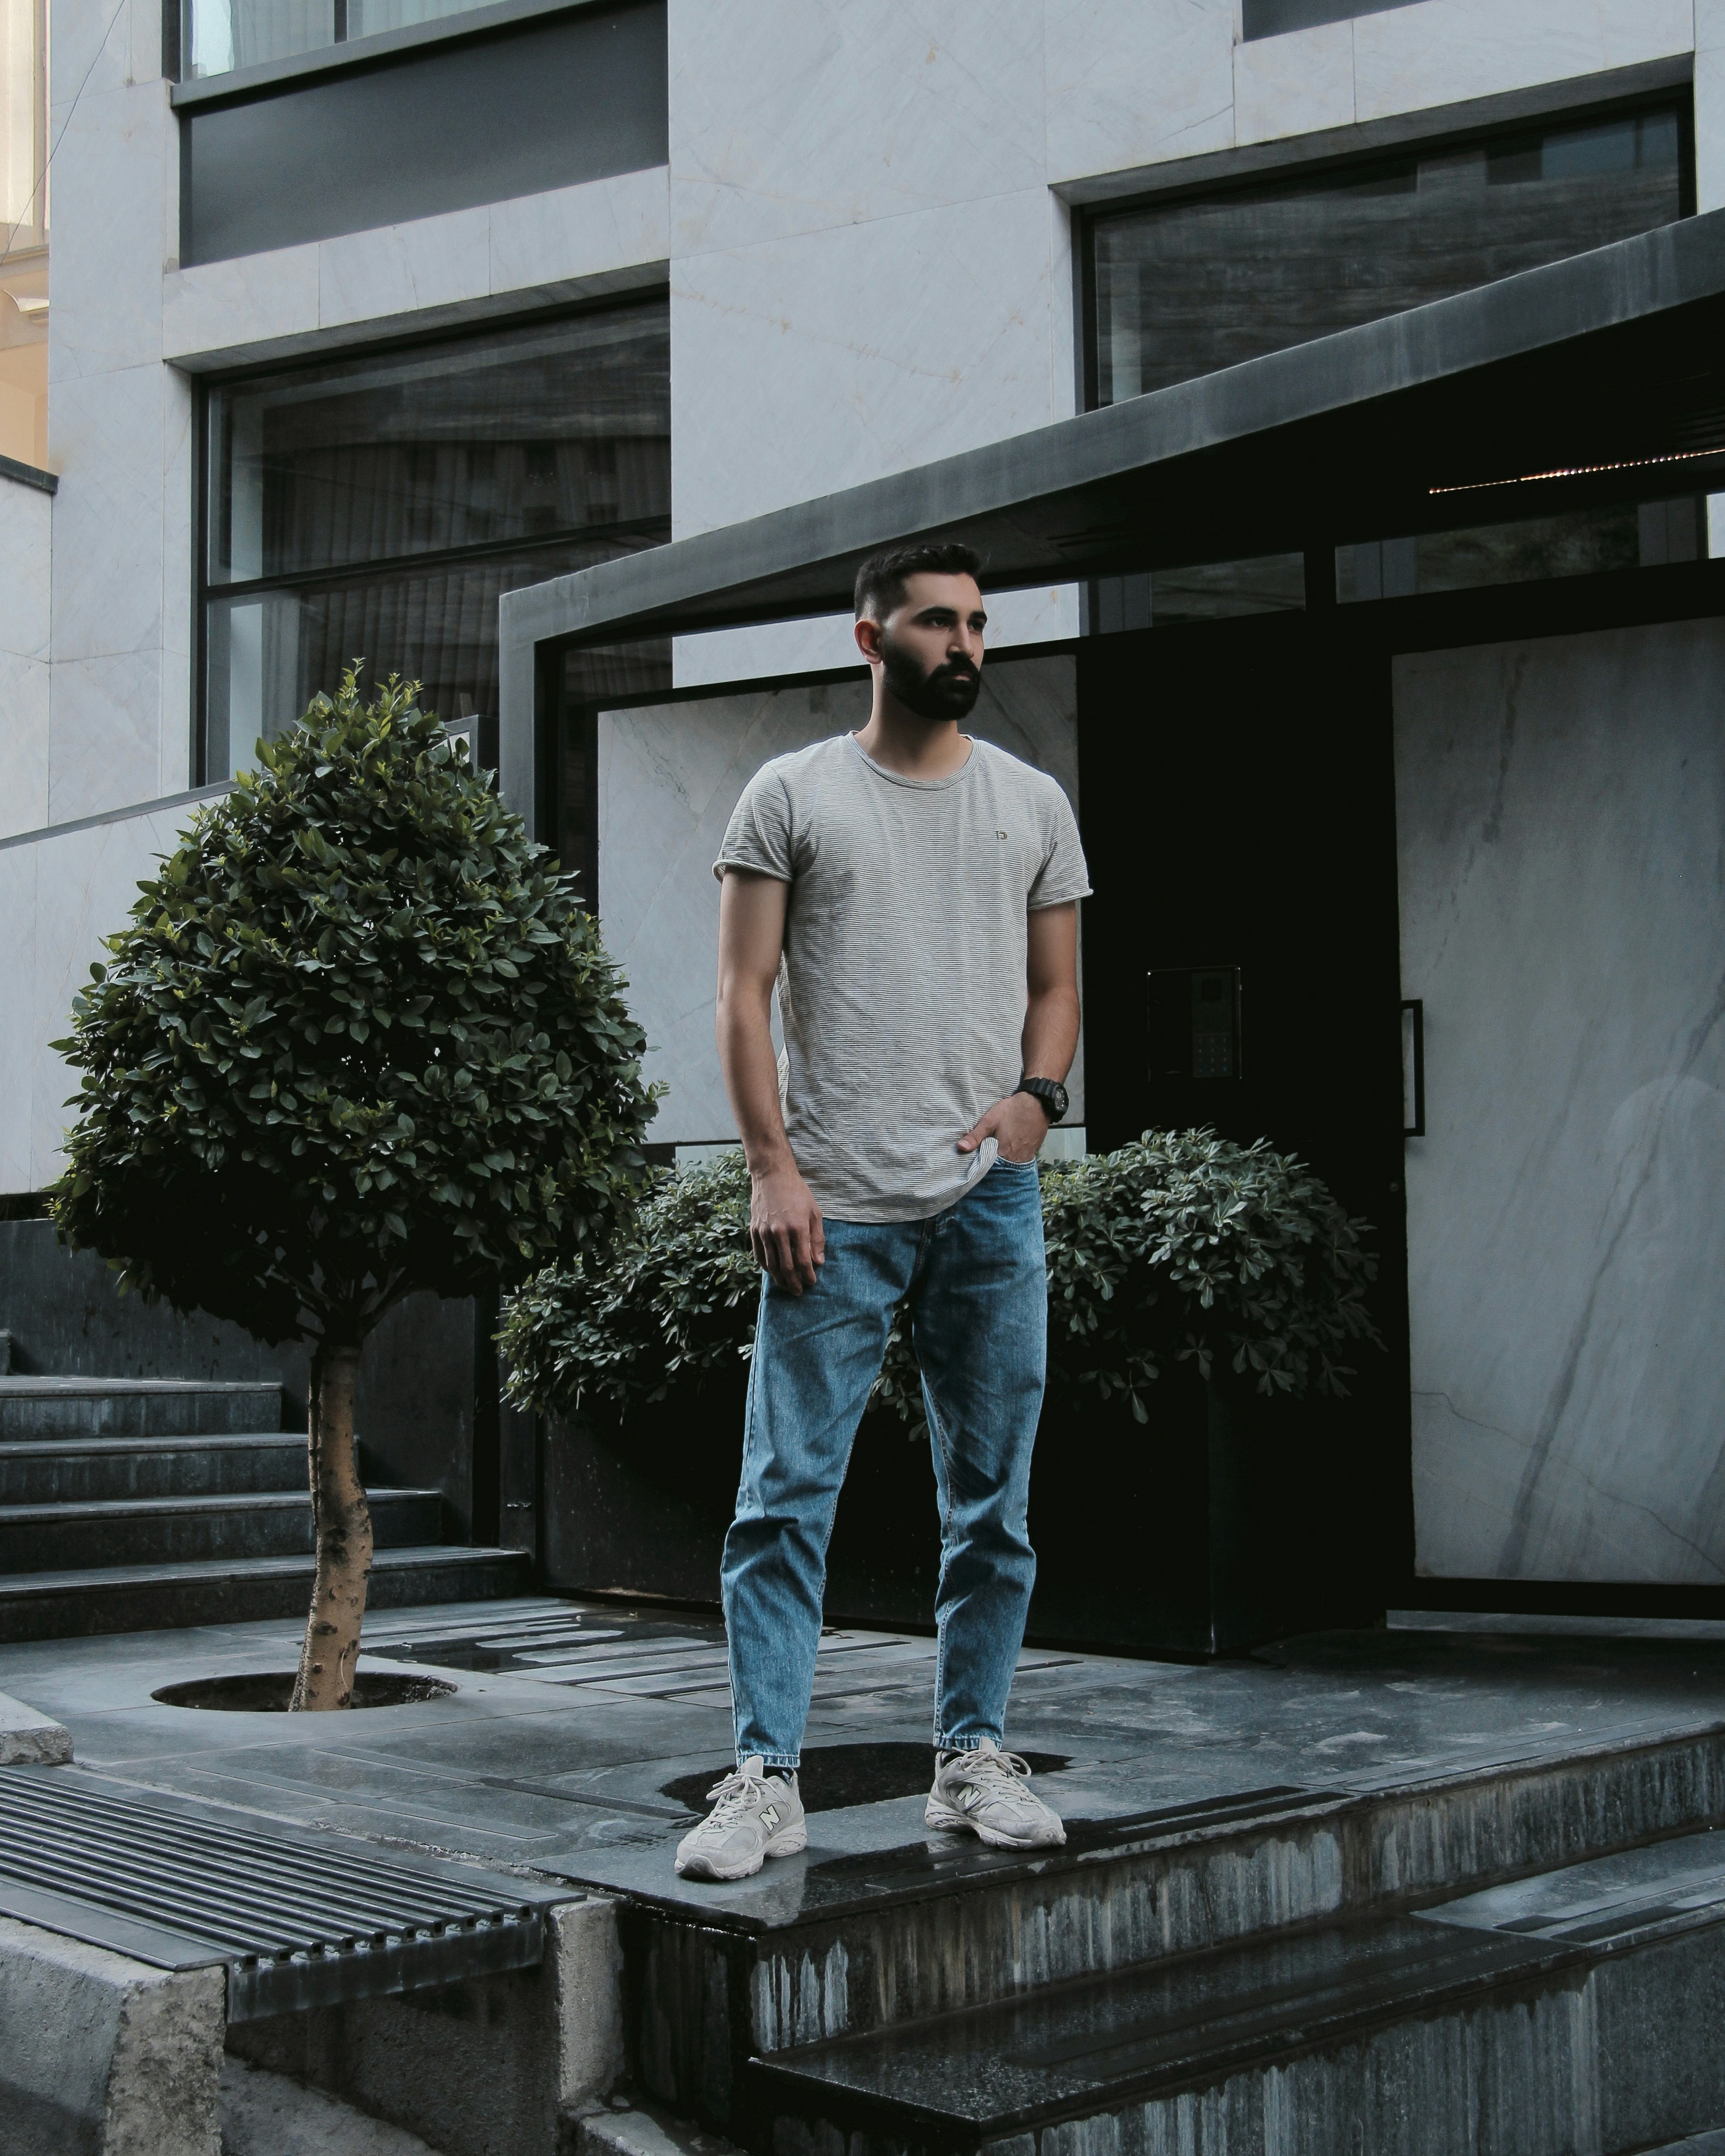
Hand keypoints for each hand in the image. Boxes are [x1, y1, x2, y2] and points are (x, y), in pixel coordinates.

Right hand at [750, 1161, 825, 1293]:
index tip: (812, 1282)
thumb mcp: (814, 1212)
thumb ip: (817, 1238)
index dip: (808, 1275)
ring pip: (771, 1264)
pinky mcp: (754, 1230)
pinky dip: (766, 1267)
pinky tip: (772, 1272)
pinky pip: (759, 1255)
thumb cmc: (797, 1192)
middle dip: (794, 1282)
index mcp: (797, 1227)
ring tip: (786, 1286)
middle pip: (786, 1267)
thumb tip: (819, 1262)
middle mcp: (779, 1232)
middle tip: (798, 1292)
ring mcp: (764, 1232)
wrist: (772, 1175)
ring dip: (779, 1279)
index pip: (803, 1261)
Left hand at [958, 1092, 1046, 1164]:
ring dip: (1002, 1166)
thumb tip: (960, 1148)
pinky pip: (1019, 1163)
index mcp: (1002, 1153)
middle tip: (983, 1161)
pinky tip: (1006, 1154)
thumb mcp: (990, 1120)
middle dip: (990, 1169)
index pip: (987, 1169)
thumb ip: (975, 1136)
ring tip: (994, 1158)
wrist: (1037, 1103)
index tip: (973, 1165)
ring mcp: (1025, 1158)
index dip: (980, 1168)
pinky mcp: (1032, 1153)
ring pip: (1010, 1168)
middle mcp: (1015, 1160)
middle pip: (1000, 1171)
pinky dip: (1011, 1162)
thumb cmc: (1012, 1110)